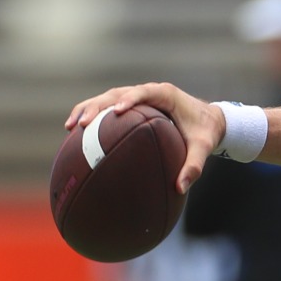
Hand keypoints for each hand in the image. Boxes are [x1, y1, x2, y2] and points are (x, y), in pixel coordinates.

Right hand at [66, 81, 222, 192]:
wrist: (210, 119)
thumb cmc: (206, 131)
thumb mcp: (204, 147)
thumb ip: (194, 166)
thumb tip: (180, 188)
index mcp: (165, 94)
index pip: (142, 93)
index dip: (128, 100)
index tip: (116, 112)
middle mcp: (148, 92)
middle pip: (116, 94)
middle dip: (96, 107)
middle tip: (81, 124)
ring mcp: (138, 97)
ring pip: (106, 98)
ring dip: (87, 110)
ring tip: (70, 127)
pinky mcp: (132, 105)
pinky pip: (108, 107)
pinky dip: (93, 116)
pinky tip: (76, 133)